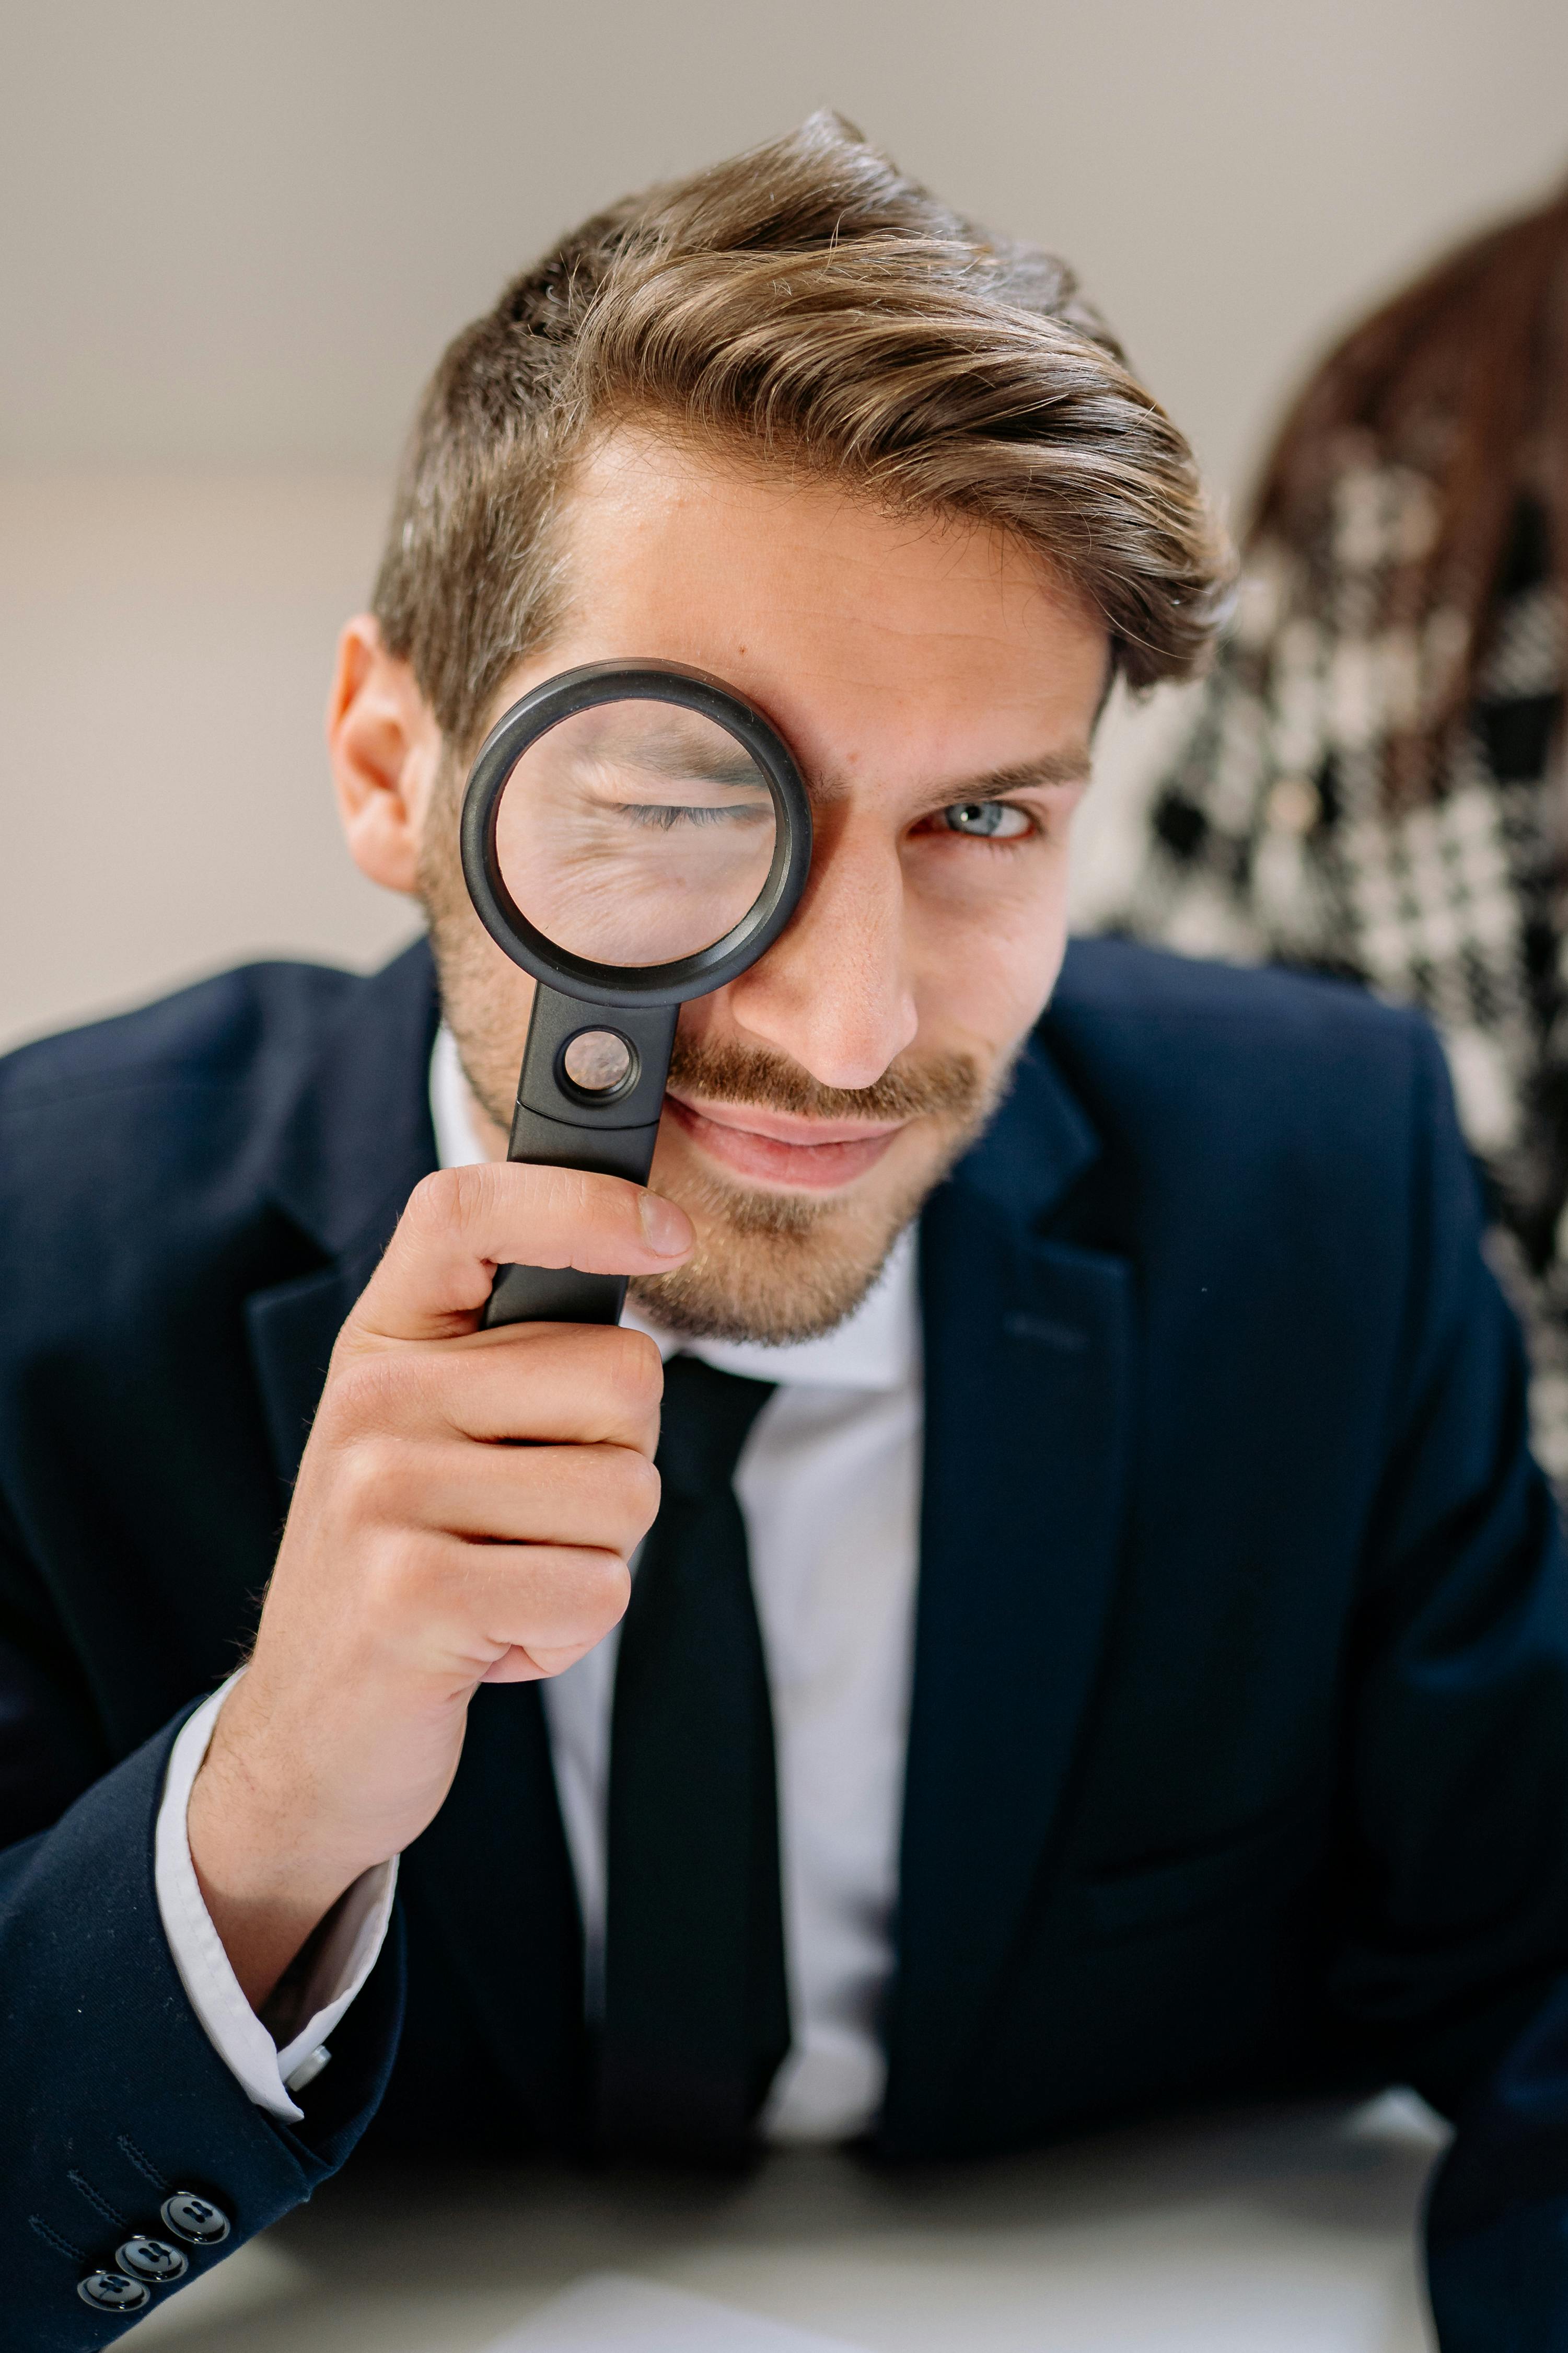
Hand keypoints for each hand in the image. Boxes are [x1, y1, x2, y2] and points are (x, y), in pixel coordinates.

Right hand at [186, 1161, 691, 2008]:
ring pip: (625, 1492)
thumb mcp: (434, 1433)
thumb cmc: (412, 1564)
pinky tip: (493, 1638)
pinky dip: (570, 1632)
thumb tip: (645, 1243)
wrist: (313, 1729)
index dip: (583, 1199)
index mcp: (384, 1340)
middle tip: (531, 1519)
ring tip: (504, 1581)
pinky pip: (595, 1588)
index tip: (667, 1235)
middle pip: (621, 1376)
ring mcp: (382, 1495)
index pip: (468, 1208)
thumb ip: (516, 1350)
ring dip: (596, 1559)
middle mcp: (373, 1399)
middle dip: (621, 1461)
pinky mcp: (411, 1597)